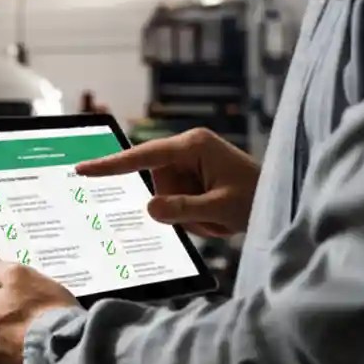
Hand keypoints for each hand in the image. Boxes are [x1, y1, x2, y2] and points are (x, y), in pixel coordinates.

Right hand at [76, 128, 258, 237]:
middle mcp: (188, 150)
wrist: (280, 203)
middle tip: (209, 217)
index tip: (83, 169)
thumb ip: (183, 209)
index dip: (111, 164)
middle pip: (155, 183)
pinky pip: (174, 202)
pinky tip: (215, 217)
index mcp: (193, 145)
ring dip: (186, 215)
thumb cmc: (257, 199)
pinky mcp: (192, 177)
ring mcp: (189, 164)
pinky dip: (191, 216)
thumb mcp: (220, 208)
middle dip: (177, 207)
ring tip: (218, 217)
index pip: (142, 155)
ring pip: (164, 197)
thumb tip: (149, 207)